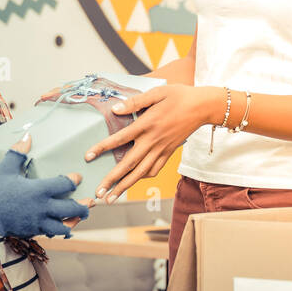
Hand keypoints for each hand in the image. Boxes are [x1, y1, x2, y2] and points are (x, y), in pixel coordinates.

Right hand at [0, 133, 91, 236]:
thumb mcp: (5, 168)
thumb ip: (18, 152)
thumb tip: (27, 136)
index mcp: (37, 190)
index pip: (64, 184)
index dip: (73, 180)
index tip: (77, 177)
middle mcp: (41, 208)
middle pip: (70, 209)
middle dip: (83, 207)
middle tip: (90, 203)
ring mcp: (36, 222)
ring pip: (63, 226)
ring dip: (73, 222)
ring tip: (79, 218)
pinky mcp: (30, 232)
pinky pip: (50, 233)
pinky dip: (59, 231)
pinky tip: (62, 227)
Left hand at [84, 85, 218, 203]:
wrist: (203, 107)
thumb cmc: (179, 96)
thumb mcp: (157, 92)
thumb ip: (135, 102)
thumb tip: (115, 109)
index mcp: (147, 124)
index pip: (120, 138)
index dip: (103, 148)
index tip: (88, 156)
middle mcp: (153, 141)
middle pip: (129, 164)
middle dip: (112, 180)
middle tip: (98, 193)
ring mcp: (162, 149)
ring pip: (141, 173)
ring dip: (125, 186)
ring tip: (111, 198)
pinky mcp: (168, 153)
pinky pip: (154, 170)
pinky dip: (142, 178)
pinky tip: (133, 182)